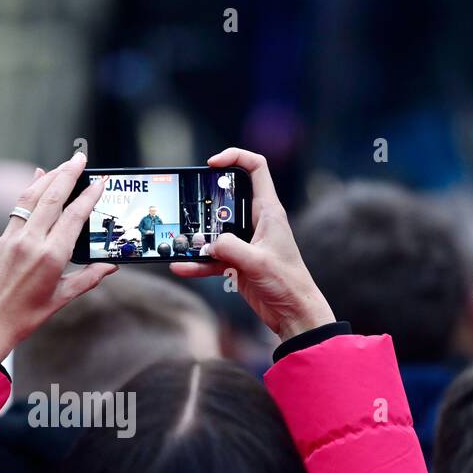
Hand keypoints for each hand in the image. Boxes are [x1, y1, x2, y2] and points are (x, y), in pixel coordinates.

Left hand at [0, 152, 116, 360]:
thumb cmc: (24, 317)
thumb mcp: (61, 299)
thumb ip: (88, 278)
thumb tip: (111, 266)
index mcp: (51, 257)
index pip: (74, 216)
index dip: (89, 196)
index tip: (100, 181)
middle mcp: (32, 242)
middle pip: (53, 197)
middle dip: (69, 174)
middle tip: (81, 158)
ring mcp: (14, 237)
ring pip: (34, 197)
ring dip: (50, 177)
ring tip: (64, 164)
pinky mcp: (1, 239)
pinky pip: (19, 206)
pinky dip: (31, 190)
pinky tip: (39, 178)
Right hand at [171, 148, 334, 340]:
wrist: (293, 314)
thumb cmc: (287, 284)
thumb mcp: (257, 262)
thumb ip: (230, 248)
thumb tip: (207, 244)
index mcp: (269, 211)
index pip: (255, 168)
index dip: (235, 158)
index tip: (212, 164)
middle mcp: (257, 222)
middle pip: (227, 199)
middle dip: (206, 202)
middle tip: (189, 207)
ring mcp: (246, 242)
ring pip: (215, 231)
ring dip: (197, 237)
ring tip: (179, 242)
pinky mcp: (238, 262)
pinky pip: (212, 257)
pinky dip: (197, 263)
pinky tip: (181, 267)